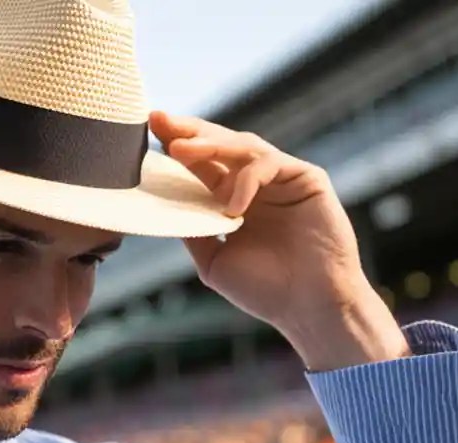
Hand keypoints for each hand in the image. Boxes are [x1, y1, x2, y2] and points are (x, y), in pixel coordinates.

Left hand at [150, 111, 408, 370]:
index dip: (176, 146)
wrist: (310, 307)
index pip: (200, 165)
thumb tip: (160, 205)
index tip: (147, 131)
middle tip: (158, 120)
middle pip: (219, 145)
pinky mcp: (307, 178)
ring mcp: (282, 179)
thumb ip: (191, 230)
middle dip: (188, 131)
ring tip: (179, 150)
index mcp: (232, 200)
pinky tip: (232, 206)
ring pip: (242, 146)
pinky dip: (246, 181)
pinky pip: (268, 164)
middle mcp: (256, 184)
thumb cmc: (266, 290)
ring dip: (209, 145)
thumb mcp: (214, 260)